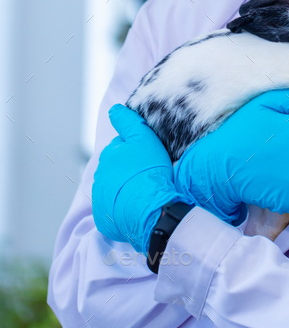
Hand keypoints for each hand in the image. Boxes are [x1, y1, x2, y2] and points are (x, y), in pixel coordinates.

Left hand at [92, 104, 182, 253]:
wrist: (150, 208)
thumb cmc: (149, 171)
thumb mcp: (143, 138)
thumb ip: (127, 121)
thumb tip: (114, 109)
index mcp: (108, 155)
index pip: (119, 148)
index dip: (133, 151)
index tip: (146, 158)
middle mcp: (99, 175)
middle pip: (114, 168)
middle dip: (126, 170)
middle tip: (146, 175)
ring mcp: (100, 198)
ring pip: (113, 188)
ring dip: (124, 188)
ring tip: (142, 192)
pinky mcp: (103, 218)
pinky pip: (112, 209)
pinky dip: (121, 207)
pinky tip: (135, 206)